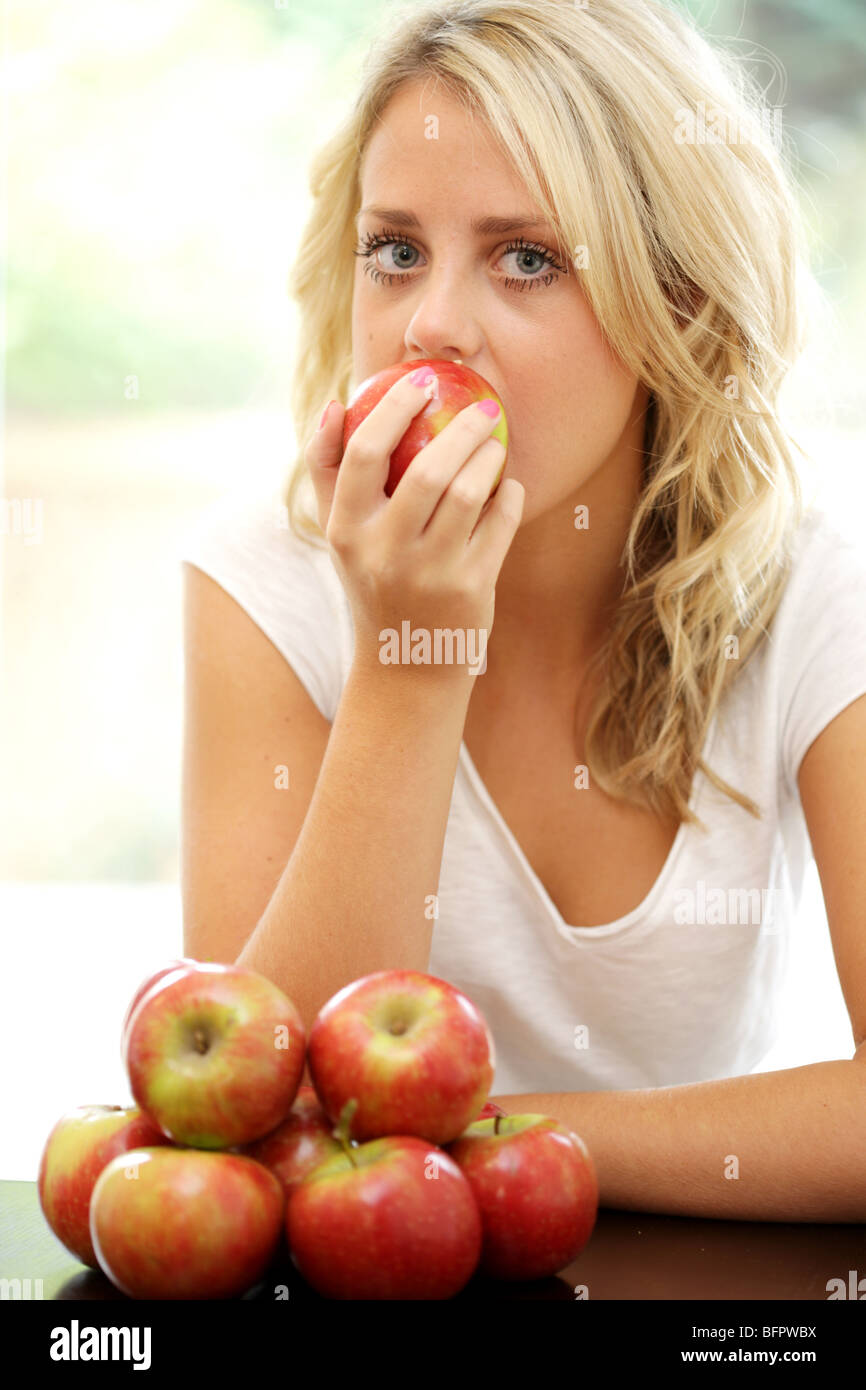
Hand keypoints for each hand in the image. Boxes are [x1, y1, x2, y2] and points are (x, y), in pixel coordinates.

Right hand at [306, 370, 524, 674]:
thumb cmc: (373, 581)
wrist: (406, 666)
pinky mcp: (471, 590)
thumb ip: (328, 469)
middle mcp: (385, 553)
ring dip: (489, 458)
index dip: (395, 408)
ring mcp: (430, 574)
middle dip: (462, 427)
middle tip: (484, 406)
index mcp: (347, 531)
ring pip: (468, 493)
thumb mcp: (340, 534)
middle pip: (427, 470)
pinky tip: (505, 486)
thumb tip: (333, 403)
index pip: (365, 453)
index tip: (422, 380)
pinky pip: (499, 523)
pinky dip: (508, 496)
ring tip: (495, 444)